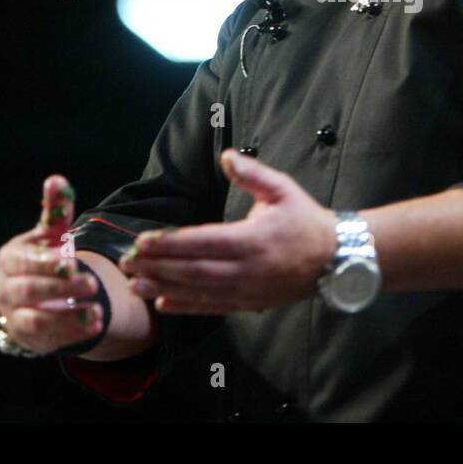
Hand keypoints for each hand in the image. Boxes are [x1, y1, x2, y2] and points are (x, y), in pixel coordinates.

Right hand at [0, 175, 103, 353]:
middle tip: (92, 283)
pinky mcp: (28, 339)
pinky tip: (96, 327)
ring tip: (97, 312)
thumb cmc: (42, 257)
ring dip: (67, 317)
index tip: (72, 259)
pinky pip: (48, 340)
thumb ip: (55, 212)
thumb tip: (57, 179)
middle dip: (59, 288)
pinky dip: (72, 335)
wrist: (30, 296)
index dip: (47, 262)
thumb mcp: (50, 236)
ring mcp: (14, 316)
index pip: (25, 262)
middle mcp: (6, 289)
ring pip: (35, 320)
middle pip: (29, 291)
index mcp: (10, 259)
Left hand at [118, 149, 336, 314]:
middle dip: (158, 266)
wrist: (335, 258)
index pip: (203, 241)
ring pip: (200, 292)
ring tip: (135, 284)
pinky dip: (187, 307)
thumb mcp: (284, 189)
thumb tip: (226, 155)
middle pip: (194, 270)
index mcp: (253, 239)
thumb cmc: (306, 220)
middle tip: (127, 262)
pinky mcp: (250, 304)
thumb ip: (252, 174)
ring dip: (165, 288)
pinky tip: (163, 304)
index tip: (143, 241)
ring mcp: (248, 290)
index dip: (171, 243)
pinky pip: (213, 308)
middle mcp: (248, 269)